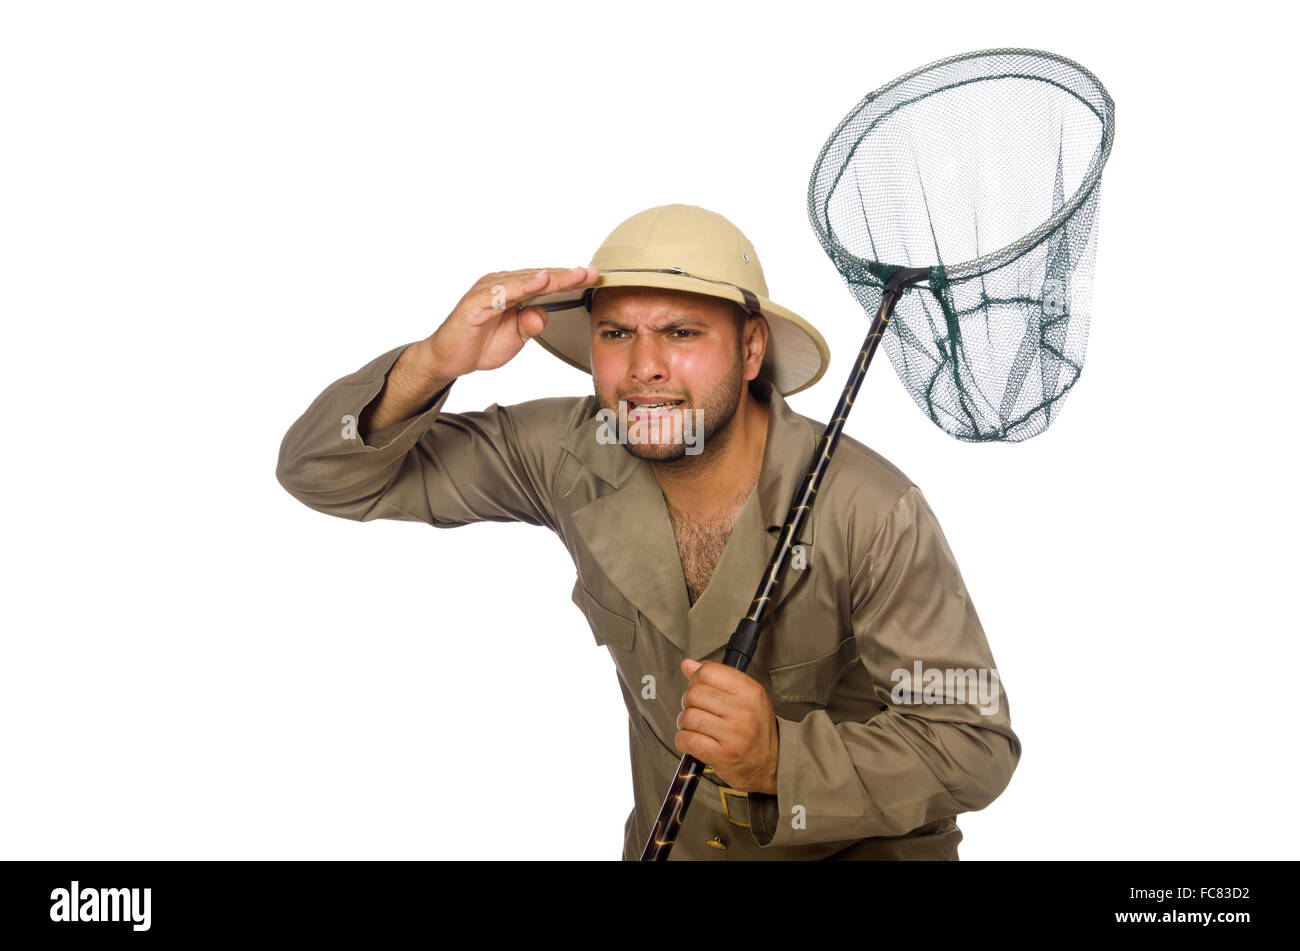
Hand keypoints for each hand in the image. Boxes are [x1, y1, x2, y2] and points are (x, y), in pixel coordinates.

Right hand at [419, 266, 597, 380]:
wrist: (449, 359)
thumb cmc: (480, 344)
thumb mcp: (515, 338)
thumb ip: (531, 325)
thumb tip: (543, 314)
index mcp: (514, 292)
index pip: (547, 284)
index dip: (571, 281)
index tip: (595, 278)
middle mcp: (502, 285)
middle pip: (540, 277)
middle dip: (567, 275)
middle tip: (592, 273)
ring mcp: (488, 291)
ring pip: (524, 280)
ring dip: (550, 277)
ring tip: (573, 274)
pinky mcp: (475, 302)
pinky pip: (501, 292)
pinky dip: (521, 286)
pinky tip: (539, 281)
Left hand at [675, 658, 778, 794]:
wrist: (770, 765)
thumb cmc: (755, 728)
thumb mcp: (746, 696)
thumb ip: (717, 677)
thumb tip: (688, 664)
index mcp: (750, 691)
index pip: (707, 671)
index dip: (696, 679)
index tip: (700, 688)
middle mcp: (743, 711)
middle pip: (693, 694)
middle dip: (689, 702)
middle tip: (699, 711)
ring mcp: (733, 734)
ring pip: (687, 716)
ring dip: (686, 723)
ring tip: (698, 727)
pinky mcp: (722, 754)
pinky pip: (686, 739)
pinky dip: (683, 740)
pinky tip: (694, 741)